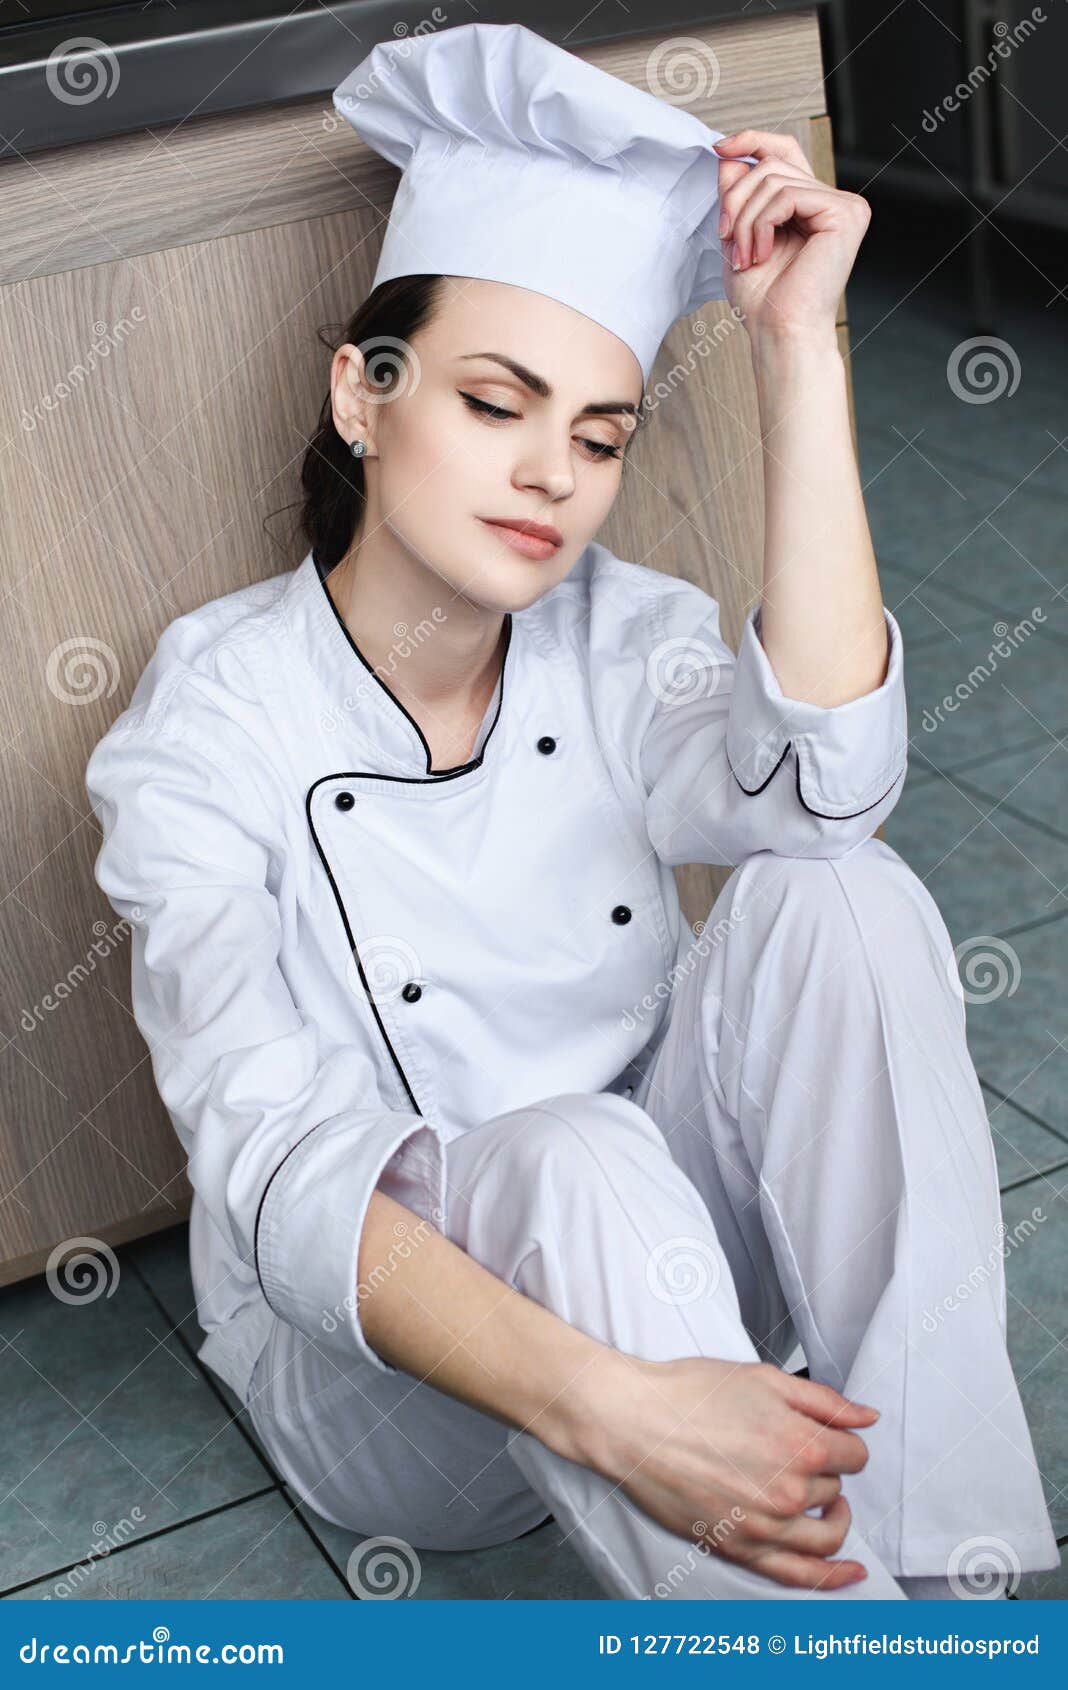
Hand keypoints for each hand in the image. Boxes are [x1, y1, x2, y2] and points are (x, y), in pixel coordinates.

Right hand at [586, 1354, 877, 1590]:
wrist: (634, 1421)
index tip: (825, 1437)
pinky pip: (799, 1575)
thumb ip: (825, 1401)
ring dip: (835, 1518)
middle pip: (836, 1490)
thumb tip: (868, 1418)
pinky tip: (852, 1572)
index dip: (842, 1442)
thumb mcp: (764, 1379)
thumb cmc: (691, 1394)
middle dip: (824, 1471)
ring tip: (826, 1504)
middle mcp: (791, 1491)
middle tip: (794, 1453)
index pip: (854, 1455)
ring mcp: (766, 1526)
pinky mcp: (740, 1549)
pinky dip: (833, 1577)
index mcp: (801, 1443)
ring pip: (828, 1535)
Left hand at [712, 128, 871, 340]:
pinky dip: (761, 224)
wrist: (780, 333)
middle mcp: (833, 200)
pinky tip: (760, 254)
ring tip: (744, 256)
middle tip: (725, 236)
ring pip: (774, 179)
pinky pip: (787, 195)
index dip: (752, 140)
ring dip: (745, 219)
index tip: (719, 148)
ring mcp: (844, 205)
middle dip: (736, 199)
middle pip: (771, 164)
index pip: (783, 151)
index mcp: (811, 205)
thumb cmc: (764, 299)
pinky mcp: (846, 213)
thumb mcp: (738, 236)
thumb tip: (728, 154)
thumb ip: (736, 194)